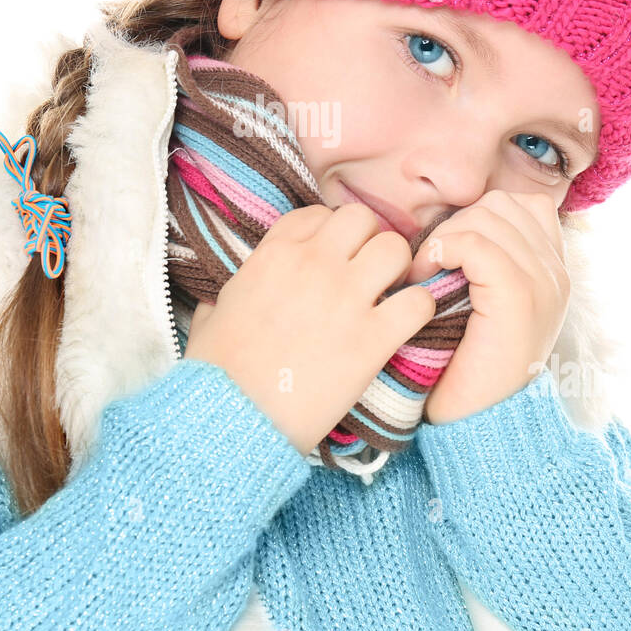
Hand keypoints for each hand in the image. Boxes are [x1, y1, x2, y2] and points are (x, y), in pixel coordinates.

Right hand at [183, 203, 436, 456]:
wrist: (234, 416)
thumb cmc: (217, 372)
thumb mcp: (212, 315)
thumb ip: (228, 294)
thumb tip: (227, 300)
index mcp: (273, 254)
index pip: (318, 214)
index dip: (331, 234)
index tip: (333, 258)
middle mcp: (313, 265)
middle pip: (362, 218)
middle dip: (368, 241)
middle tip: (366, 272)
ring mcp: (345, 298)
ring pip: (395, 248)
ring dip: (398, 269)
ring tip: (389, 294)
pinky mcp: (372, 338)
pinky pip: (418, 302)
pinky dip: (419, 311)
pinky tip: (403, 326)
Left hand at [404, 190, 568, 424]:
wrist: (474, 422)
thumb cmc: (464, 364)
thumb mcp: (480, 304)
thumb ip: (482, 262)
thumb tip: (448, 224)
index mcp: (552, 272)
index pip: (522, 204)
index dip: (478, 216)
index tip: (450, 251)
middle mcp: (557, 275)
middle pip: (502, 205)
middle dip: (456, 224)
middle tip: (431, 263)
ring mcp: (544, 285)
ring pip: (489, 218)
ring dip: (447, 236)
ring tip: (428, 272)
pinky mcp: (520, 299)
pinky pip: (478, 245)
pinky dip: (444, 250)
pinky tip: (428, 276)